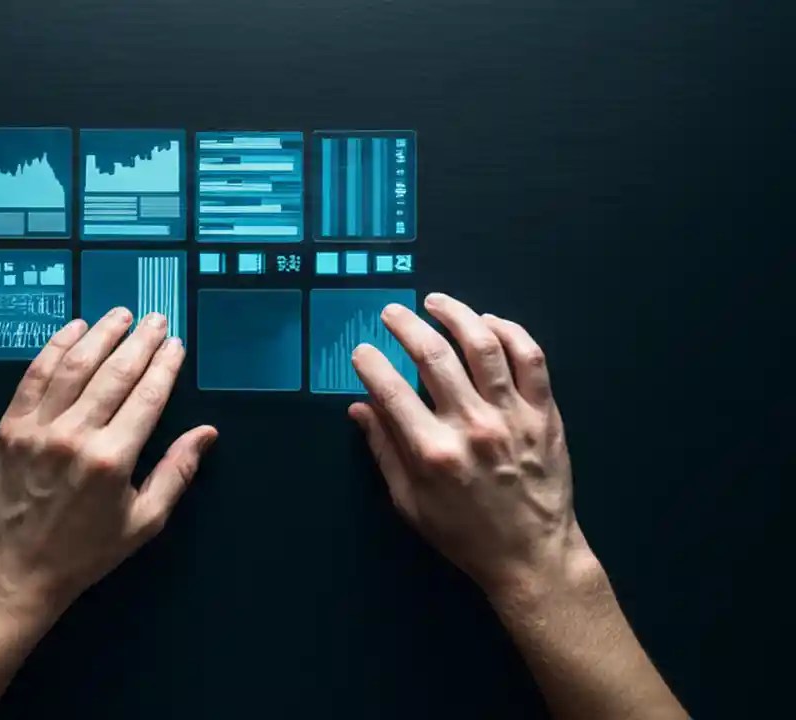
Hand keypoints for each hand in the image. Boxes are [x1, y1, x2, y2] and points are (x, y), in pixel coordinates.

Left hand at [0, 307, 216, 617]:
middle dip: (140, 341)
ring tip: (120, 315)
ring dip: (100, 334)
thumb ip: (176, 473)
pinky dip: (55, 347)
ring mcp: (38, 429)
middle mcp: (75, 437)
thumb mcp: (144, 522)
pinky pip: (35, 376)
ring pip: (75, 366)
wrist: (17, 569)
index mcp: (112, 460)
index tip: (175, 345)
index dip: (164, 365)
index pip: (147, 396)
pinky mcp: (10, 427)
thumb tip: (206, 433)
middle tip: (155, 319)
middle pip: (114, 373)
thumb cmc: (86, 551)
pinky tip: (74, 330)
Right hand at [349, 293, 597, 604]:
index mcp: (433, 453)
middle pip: (433, 356)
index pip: (391, 390)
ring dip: (456, 314)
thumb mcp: (409, 503)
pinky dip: (509, 332)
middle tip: (391, 313)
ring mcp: (513, 417)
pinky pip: (530, 358)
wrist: (532, 556)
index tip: (362, 351)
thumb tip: (359, 407)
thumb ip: (384, 451)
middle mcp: (472, 427)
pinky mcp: (544, 414)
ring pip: (483, 346)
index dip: (370, 363)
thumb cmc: (464, 534)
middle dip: (405, 326)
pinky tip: (488, 323)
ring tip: (436, 302)